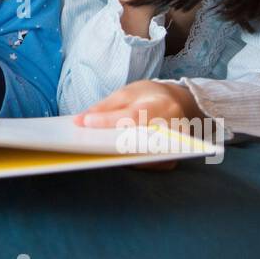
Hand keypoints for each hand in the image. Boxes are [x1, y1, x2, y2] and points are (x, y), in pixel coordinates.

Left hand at [73, 79, 203, 170]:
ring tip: (90, 151)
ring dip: (115, 156)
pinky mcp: (169, 161)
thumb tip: (80, 121)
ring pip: (140, 157)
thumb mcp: (127, 93)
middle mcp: (173, 130)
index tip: (84, 123)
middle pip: (137, 141)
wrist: (179, 103)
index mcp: (162, 106)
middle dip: (110, 144)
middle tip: (84, 144)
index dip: (107, 121)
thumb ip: (105, 107)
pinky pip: (144, 165)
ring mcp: (173, 149)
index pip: (132, 116)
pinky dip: (125, 161)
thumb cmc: (149, 97)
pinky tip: (107, 157)